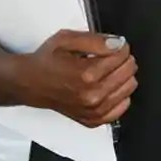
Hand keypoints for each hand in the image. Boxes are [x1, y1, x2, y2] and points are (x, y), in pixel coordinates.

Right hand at [18, 30, 137, 127]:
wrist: (31, 83)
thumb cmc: (47, 61)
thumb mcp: (66, 39)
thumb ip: (95, 40)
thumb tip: (118, 44)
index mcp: (86, 74)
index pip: (122, 55)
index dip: (120, 45)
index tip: (112, 44)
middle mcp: (92, 95)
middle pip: (128, 71)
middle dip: (123, 59)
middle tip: (110, 56)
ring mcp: (93, 110)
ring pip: (129, 87)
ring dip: (122, 76)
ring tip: (107, 70)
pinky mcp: (93, 120)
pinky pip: (122, 107)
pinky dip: (120, 95)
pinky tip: (109, 86)